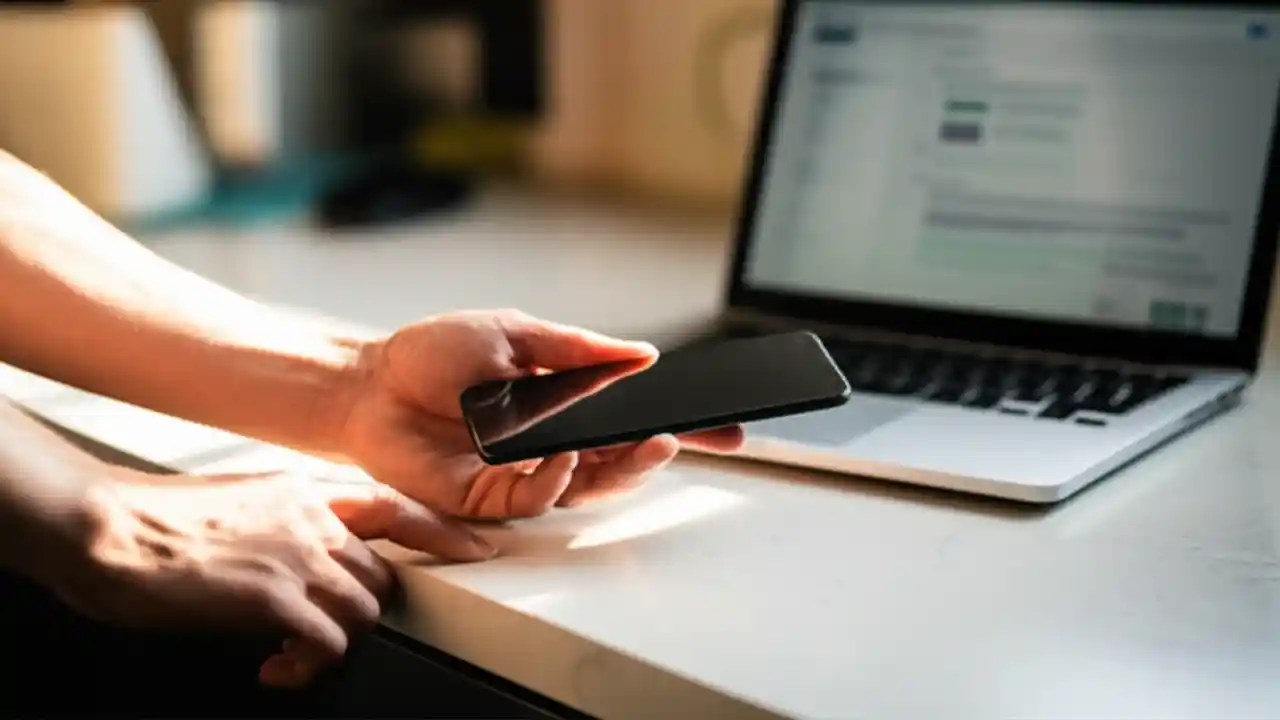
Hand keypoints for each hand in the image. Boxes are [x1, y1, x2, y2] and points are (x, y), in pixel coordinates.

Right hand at [55, 469, 492, 687]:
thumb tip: (300, 557)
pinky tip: (276, 668)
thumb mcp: (238, 501)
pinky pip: (331, 643)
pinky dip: (310, 665)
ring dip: (336, 643)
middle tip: (322, 633)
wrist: (107, 526)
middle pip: (382, 575)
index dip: (442, 531)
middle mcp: (312, 519)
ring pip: (366, 610)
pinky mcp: (276, 596)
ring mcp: (298, 556)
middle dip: (363, 611)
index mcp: (303, 491)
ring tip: (292, 656)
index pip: (394, 507)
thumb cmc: (155, 520)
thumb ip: (281, 520)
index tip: (477, 547)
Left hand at [336, 310, 743, 517]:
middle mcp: (549, 445)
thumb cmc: (434, 354)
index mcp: (561, 405)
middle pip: (620, 461)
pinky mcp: (486, 498)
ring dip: (623, 468)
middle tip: (695, 437)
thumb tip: (642, 354)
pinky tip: (564, 453)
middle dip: (663, 452)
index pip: (631, 421)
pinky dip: (556, 476)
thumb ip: (578, 348)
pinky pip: (535, 495)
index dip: (679, 425)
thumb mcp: (515, 332)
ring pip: (588, 487)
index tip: (726, 425)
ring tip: (652, 443)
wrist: (368, 380)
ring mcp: (521, 473)